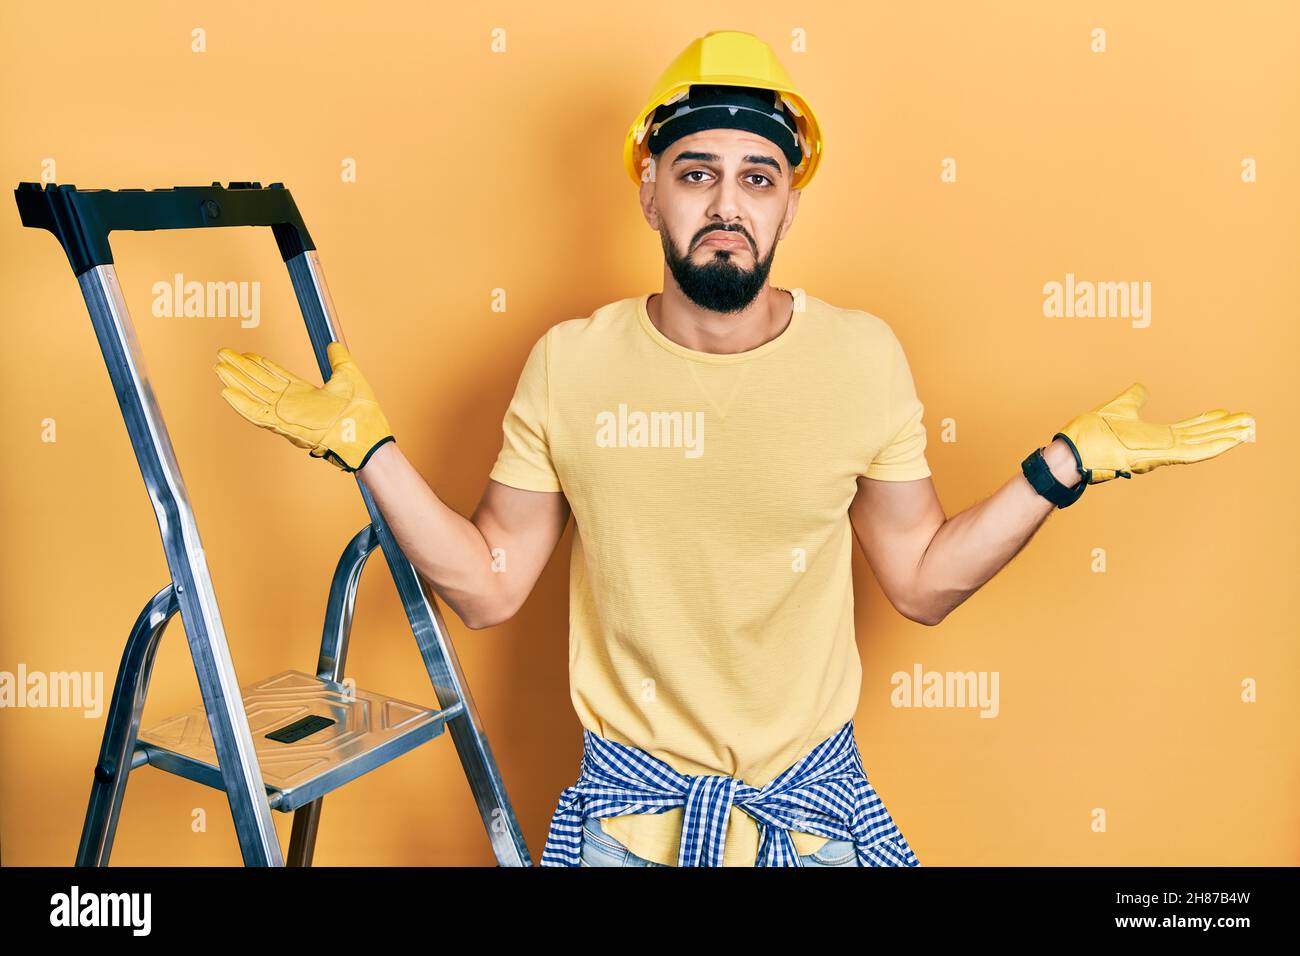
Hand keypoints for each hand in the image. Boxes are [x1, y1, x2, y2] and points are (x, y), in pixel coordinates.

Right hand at [214, 341, 394, 471]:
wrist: (365, 435)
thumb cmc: (361, 413)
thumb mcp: (349, 376)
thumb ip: (339, 360)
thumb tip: (334, 344)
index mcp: (303, 394)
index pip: (274, 376)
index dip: (258, 364)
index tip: (244, 353)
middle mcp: (291, 404)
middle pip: (258, 383)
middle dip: (240, 369)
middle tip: (221, 355)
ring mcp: (286, 415)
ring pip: (254, 395)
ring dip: (236, 382)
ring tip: (219, 368)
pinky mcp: (285, 426)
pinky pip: (258, 414)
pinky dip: (242, 404)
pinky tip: (226, 392)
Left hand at [1054, 382, 1254, 483]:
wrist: (1075, 450)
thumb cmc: (1091, 434)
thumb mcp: (1119, 408)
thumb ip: (1133, 399)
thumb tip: (1142, 388)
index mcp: (1152, 437)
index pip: (1187, 429)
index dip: (1206, 422)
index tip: (1223, 414)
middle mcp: (1160, 447)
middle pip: (1199, 437)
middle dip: (1223, 430)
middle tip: (1247, 422)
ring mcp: (1160, 453)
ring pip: (1200, 445)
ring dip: (1224, 437)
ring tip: (1247, 430)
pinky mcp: (1156, 456)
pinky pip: (1190, 452)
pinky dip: (1211, 446)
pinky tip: (1230, 440)